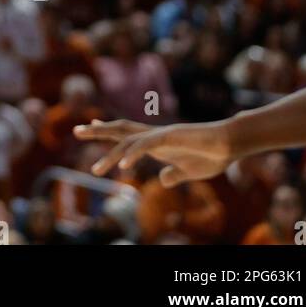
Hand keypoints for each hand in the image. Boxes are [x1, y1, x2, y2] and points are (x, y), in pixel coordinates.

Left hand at [73, 118, 232, 185]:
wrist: (229, 145)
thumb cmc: (211, 156)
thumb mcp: (188, 171)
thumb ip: (173, 174)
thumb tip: (162, 179)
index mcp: (155, 143)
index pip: (126, 134)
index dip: (107, 131)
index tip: (89, 126)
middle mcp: (153, 136)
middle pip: (120, 130)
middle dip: (97, 131)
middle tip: (75, 130)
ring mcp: (160, 135)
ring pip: (128, 141)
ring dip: (111, 155)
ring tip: (96, 170)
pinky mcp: (170, 137)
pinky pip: (146, 145)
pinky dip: (133, 154)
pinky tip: (123, 165)